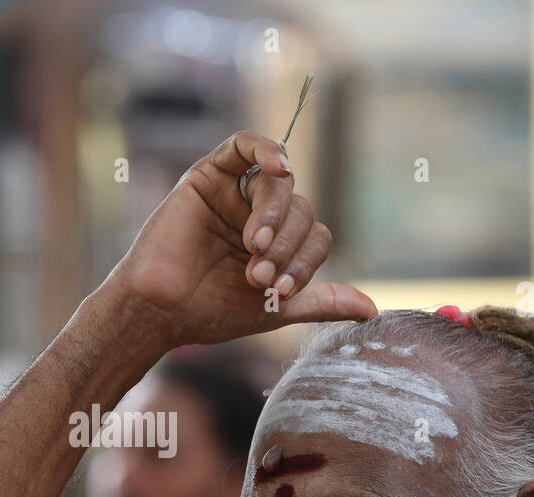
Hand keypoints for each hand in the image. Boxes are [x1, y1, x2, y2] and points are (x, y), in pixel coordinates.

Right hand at [106, 129, 375, 348]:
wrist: (161, 311)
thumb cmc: (210, 313)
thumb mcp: (276, 309)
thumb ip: (321, 302)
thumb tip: (372, 311)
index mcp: (277, 245)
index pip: (316, 236)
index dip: (306, 262)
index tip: (279, 293)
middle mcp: (258, 215)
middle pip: (302, 210)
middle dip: (286, 246)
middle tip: (258, 276)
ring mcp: (234, 194)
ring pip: (280, 185)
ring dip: (274, 217)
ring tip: (251, 248)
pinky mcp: (209, 176)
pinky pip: (246, 145)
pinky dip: (267, 150)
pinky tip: (279, 168)